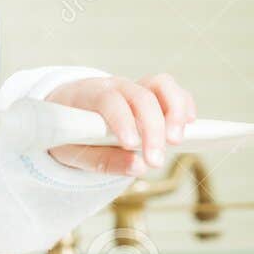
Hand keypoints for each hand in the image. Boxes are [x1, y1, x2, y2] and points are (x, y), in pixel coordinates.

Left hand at [43, 73, 196, 176]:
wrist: (63, 111)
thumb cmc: (67, 133)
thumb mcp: (72, 152)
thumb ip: (103, 161)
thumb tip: (138, 168)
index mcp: (88, 95)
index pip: (109, 100)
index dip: (122, 120)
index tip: (131, 144)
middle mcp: (115, 86)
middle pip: (140, 96)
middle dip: (152, 128)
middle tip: (155, 161)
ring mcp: (134, 87)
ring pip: (161, 85)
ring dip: (175, 111)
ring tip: (177, 140)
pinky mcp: (150, 95)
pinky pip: (172, 92)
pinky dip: (184, 105)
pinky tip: (190, 126)